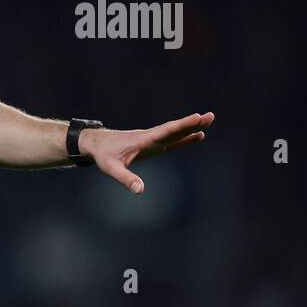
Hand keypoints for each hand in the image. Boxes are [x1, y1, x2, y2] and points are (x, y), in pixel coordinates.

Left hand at [81, 111, 214, 193]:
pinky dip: (185, 138)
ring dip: (191, 127)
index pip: (165, 132)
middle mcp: (151, 138)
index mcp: (143, 140)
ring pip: (175, 133)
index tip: (196, 118)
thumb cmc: (103, 155)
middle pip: (174, 130)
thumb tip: (140, 190)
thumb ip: (126, 178)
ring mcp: (153, 140)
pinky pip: (172, 141)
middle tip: (210, 116)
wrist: (97, 144)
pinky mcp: (153, 145)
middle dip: (191, 124)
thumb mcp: (111, 168)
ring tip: (209, 120)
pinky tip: (198, 136)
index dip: (181, 126)